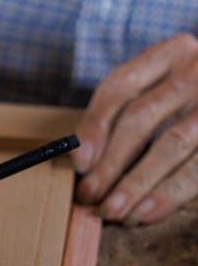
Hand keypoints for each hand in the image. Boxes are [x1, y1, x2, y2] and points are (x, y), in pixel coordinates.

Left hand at [73, 33, 197, 223]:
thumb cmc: (178, 101)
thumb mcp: (150, 91)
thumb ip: (114, 117)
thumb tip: (81, 161)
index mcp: (170, 52)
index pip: (120, 86)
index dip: (95, 125)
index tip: (78, 163)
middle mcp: (197, 69)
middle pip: (142, 117)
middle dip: (110, 162)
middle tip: (89, 195)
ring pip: (172, 144)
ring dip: (136, 183)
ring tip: (113, 211)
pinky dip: (170, 193)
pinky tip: (146, 212)